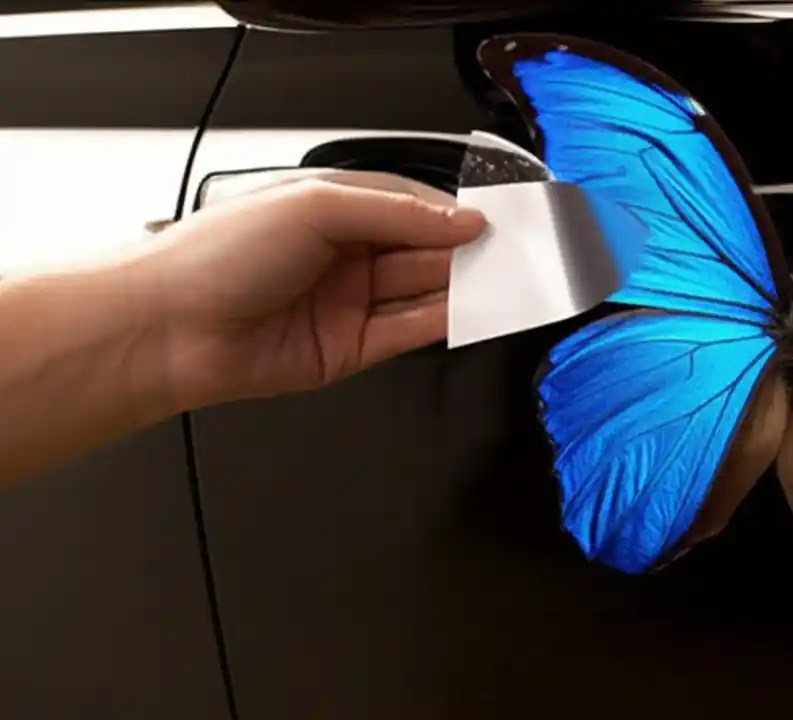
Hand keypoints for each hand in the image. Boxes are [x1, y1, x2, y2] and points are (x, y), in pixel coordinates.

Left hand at [145, 172, 485, 409]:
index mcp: (330, 209)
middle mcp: (341, 256)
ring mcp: (347, 304)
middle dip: (464, 251)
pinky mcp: (349, 351)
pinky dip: (444, 321)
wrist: (167, 328)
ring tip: (503, 281)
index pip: (410, 207)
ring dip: (462, 286)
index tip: (492, 221)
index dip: (453, 215)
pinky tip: (470, 310)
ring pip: (421, 291)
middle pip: (421, 251)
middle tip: (509, 253)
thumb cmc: (214, 256)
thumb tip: (457, 221)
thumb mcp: (314, 207)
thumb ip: (394, 213)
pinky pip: (408, 332)